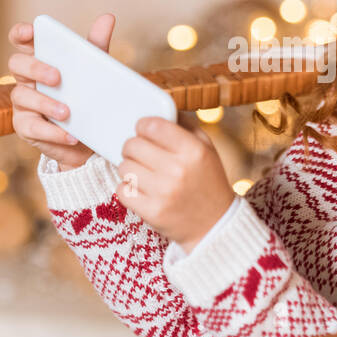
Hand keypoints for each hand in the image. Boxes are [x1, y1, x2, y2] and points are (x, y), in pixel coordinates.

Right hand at [7, 13, 115, 169]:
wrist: (89, 140)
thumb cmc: (85, 97)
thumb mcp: (92, 71)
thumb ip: (95, 46)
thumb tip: (108, 17)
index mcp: (39, 60)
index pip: (21, 41)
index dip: (21, 33)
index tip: (30, 32)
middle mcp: (26, 79)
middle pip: (16, 64)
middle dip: (35, 68)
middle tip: (57, 77)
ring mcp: (23, 103)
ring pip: (22, 96)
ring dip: (45, 103)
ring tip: (67, 112)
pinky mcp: (25, 127)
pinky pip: (32, 127)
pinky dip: (52, 132)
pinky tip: (70, 135)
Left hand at [114, 113, 235, 250]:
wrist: (215, 226)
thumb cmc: (208, 182)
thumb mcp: (207, 149)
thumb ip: (184, 126)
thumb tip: (157, 111)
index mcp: (193, 150)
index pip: (152, 125)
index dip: (142, 126)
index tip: (143, 131)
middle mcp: (178, 170)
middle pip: (132, 145)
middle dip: (133, 147)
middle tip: (141, 154)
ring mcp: (163, 193)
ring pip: (124, 167)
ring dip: (130, 168)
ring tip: (144, 173)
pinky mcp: (152, 212)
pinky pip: (122, 190)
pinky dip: (128, 189)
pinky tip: (142, 190)